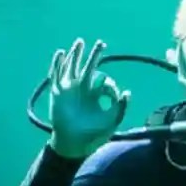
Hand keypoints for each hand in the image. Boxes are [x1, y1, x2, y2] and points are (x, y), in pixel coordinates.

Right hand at [47, 38, 129, 158]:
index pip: (102, 80)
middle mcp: (82, 89)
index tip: (113, 96)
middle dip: (94, 55)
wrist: (74, 143)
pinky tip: (61, 53)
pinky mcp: (58, 93)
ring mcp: (69, 90)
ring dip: (76, 54)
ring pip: (72, 67)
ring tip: (80, 42)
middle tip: (101, 43)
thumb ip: (121, 107)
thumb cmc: (93, 134)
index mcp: (94, 95)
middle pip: (88, 67)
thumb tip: (128, 92)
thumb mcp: (112, 120)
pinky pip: (57, 75)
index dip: (110, 84)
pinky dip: (58, 64)